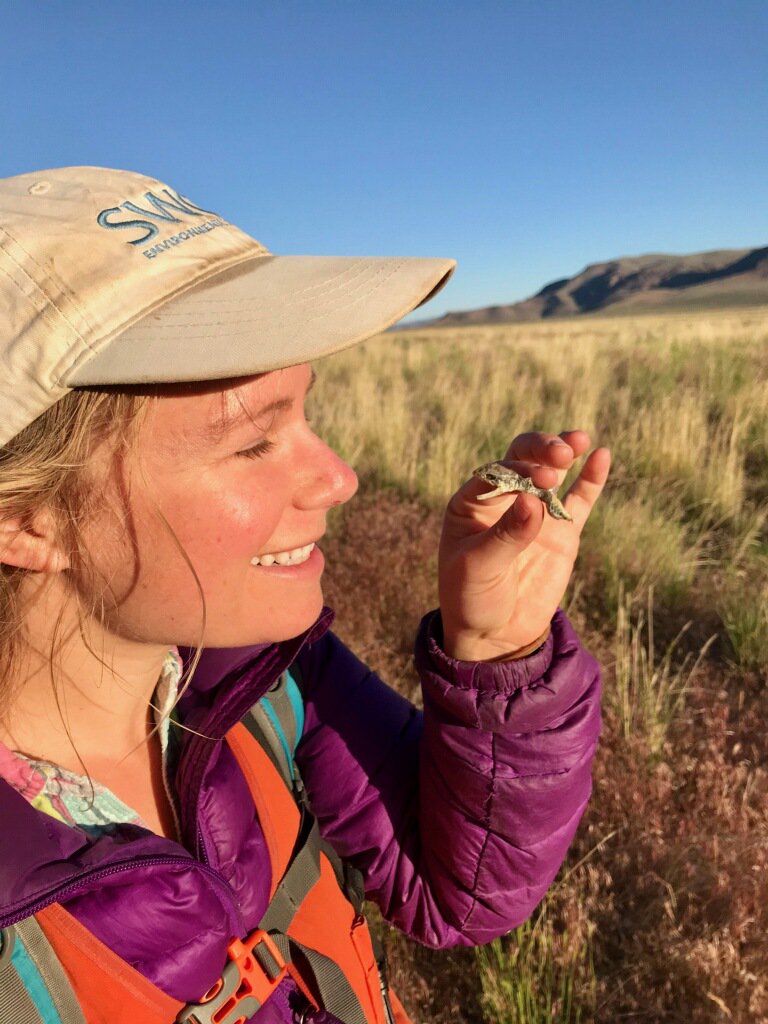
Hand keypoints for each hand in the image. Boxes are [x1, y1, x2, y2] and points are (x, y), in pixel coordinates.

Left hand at [438, 431, 610, 660]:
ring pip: (551, 472)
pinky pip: (578, 499)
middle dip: (541, 451)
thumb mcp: (478, 568)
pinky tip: (601, 456)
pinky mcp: (561, 530)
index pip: (496, 473)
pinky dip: (589, 478)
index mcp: (472, 502)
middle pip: (523, 460)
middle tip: (560, 454)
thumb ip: (506, 535)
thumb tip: (533, 501)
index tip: (540, 480)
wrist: (495, 634)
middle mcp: (503, 499)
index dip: (518, 470)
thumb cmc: (472, 598)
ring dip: (564, 452)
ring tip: (578, 440)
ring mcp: (535, 511)